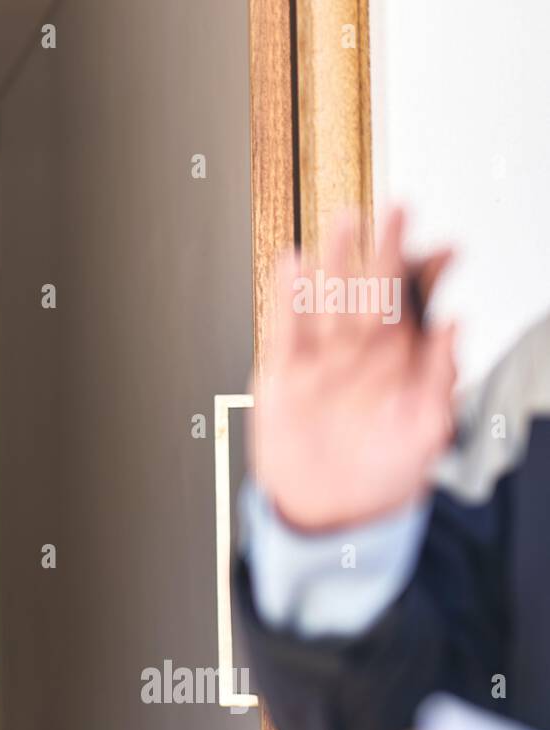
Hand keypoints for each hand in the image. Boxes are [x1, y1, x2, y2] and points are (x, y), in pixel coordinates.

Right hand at [251, 205, 458, 531]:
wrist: (328, 511)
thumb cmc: (382, 475)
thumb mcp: (426, 433)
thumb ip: (441, 381)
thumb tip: (454, 328)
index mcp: (399, 363)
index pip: (415, 306)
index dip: (430, 274)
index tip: (446, 245)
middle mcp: (359, 354)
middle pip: (371, 289)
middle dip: (384, 248)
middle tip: (396, 209)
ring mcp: (321, 362)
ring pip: (328, 300)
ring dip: (335, 260)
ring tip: (343, 221)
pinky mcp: (285, 376)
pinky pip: (285, 330)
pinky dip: (287, 297)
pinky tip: (291, 265)